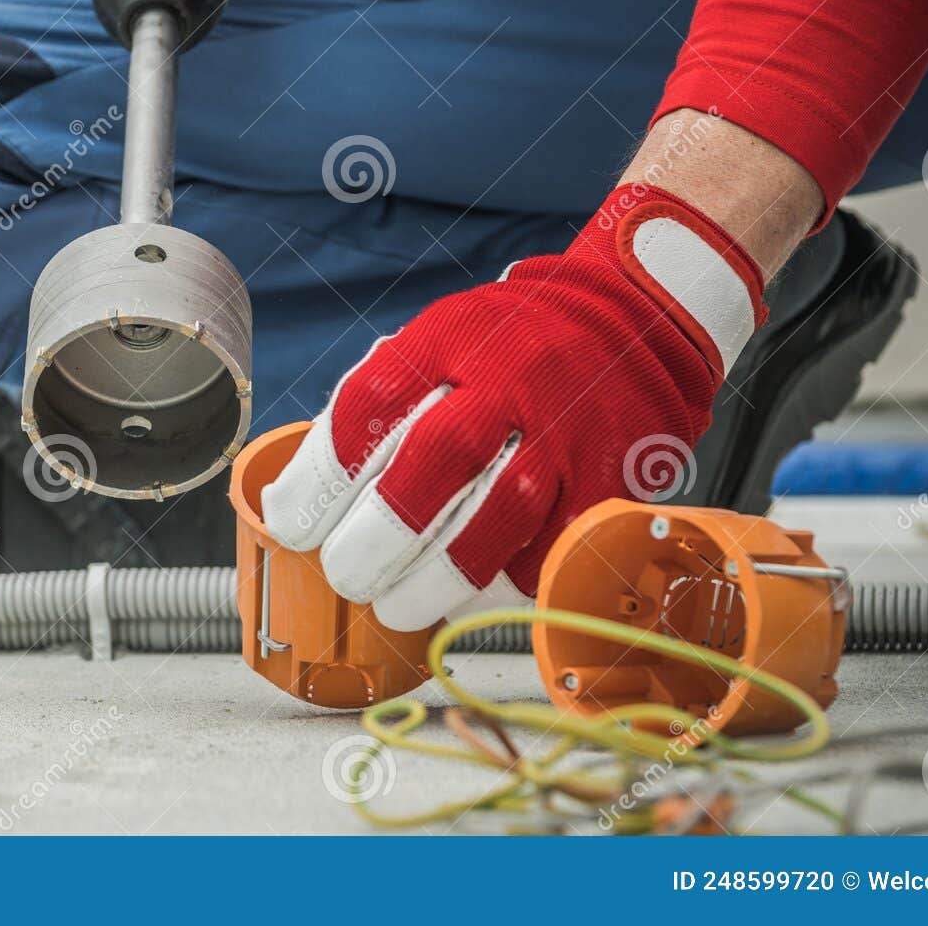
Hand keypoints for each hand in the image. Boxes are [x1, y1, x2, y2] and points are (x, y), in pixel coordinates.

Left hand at [260, 184, 765, 630]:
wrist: (635, 321)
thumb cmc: (510, 347)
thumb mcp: (440, 341)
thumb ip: (381, 406)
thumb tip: (300, 497)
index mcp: (450, 338)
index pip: (372, 403)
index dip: (322, 474)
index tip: (292, 523)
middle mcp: (508, 380)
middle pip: (436, 460)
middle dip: (379, 533)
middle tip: (345, 573)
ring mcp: (564, 431)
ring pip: (500, 514)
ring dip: (437, 576)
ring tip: (396, 606)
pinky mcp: (610, 478)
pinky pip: (552, 547)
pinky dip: (504, 586)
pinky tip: (468, 603)